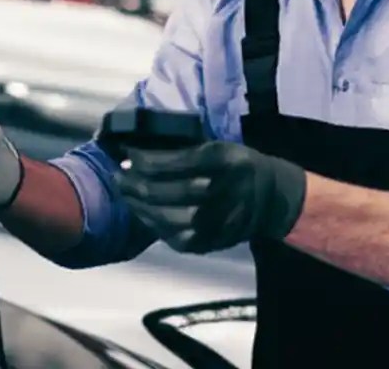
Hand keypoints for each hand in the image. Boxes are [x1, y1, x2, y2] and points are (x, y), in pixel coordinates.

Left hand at [114, 141, 305, 253]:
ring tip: (125, 192)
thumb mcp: (220, 147)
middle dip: (136, 183)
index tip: (128, 154)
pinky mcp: (211, 242)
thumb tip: (140, 151)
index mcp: (224, 161)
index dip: (146, 160)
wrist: (270, 199)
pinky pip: (173, 236)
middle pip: (168, 191)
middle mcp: (222, 192)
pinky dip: (152, 224)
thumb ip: (186, 149)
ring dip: (139, 205)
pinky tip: (142, 212)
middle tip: (118, 174)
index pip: (175, 162)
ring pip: (166, 217)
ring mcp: (217, 221)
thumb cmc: (237, 166)